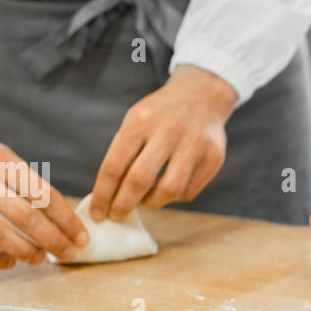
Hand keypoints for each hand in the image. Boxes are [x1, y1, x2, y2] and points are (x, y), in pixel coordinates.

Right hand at [0, 117, 86, 268]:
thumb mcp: (2, 157)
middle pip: (25, 216)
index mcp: (1, 160)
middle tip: (68, 254)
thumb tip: (64, 220)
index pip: (44, 194)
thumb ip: (27, 184)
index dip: (67, 220)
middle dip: (54, 240)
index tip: (81, 238)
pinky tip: (9, 262)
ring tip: (40, 258)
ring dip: (25, 251)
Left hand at [90, 65, 236, 222]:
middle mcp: (168, 131)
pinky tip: (169, 187)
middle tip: (117, 215)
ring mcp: (194, 144)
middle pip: (140, 180)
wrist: (202, 95)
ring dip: (152, 202)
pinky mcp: (213, 157)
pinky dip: (174, 196)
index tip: (97, 212)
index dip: (103, 195)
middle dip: (123, 205)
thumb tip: (109, 195)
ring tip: (146, 199)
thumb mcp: (136, 121)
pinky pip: (188, 191)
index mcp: (141, 121)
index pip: (114, 165)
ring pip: (169, 191)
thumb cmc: (160, 115)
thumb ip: (123, 154)